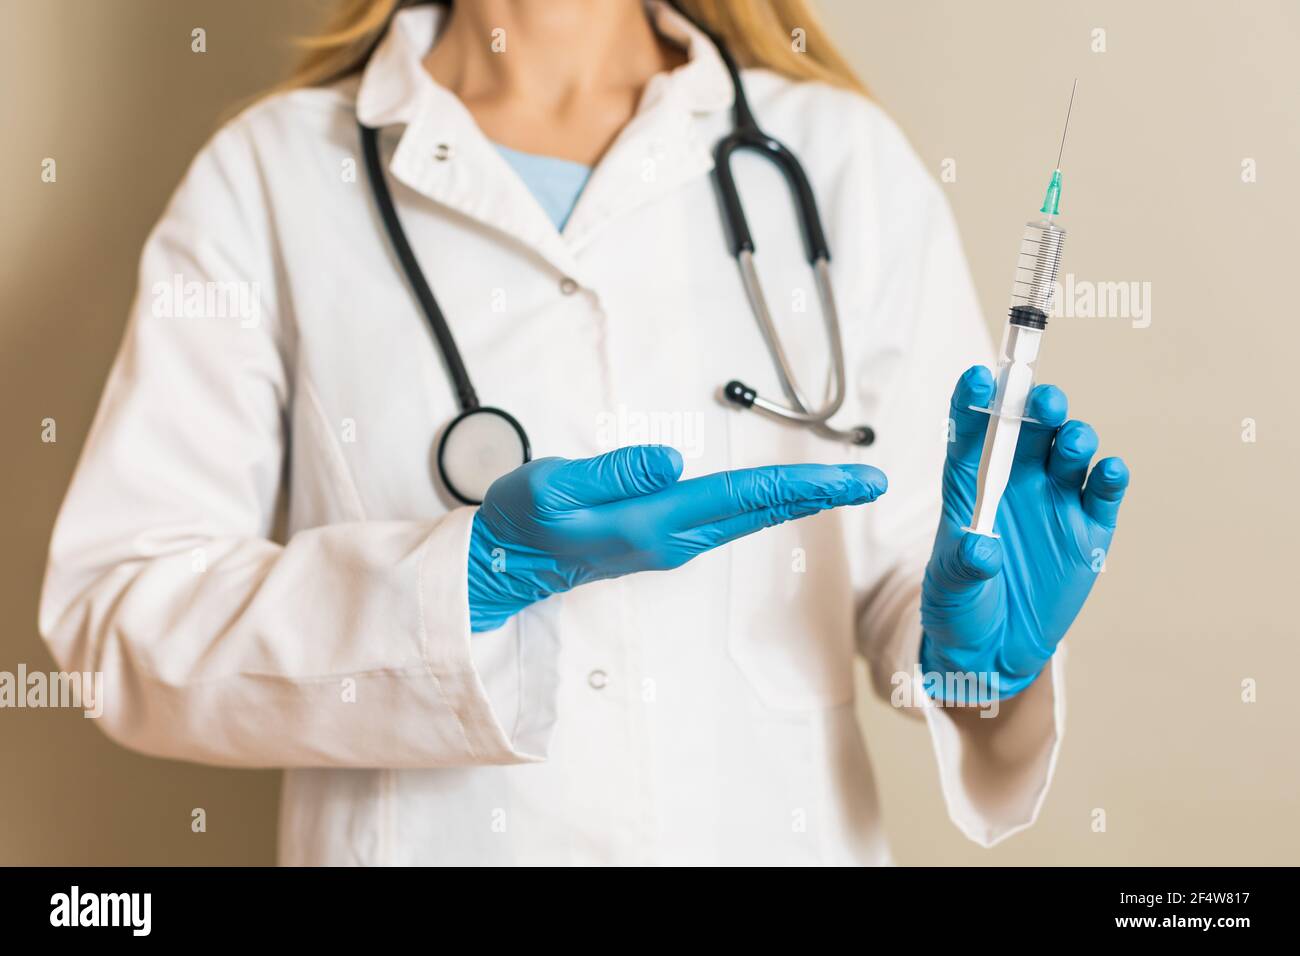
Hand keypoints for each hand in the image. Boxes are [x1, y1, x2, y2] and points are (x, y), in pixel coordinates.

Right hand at [468, 445, 887, 631]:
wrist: (506, 565)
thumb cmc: (523, 521)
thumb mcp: (553, 486)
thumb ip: (614, 472)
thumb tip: (675, 460)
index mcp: (651, 525)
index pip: (741, 498)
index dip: (802, 486)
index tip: (854, 482)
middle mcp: (673, 540)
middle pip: (758, 510)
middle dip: (819, 495)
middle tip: (875, 480)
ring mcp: (672, 543)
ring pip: (747, 515)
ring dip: (797, 499)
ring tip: (846, 484)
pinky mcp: (664, 538)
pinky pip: (727, 517)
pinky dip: (765, 502)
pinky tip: (785, 494)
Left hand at [920, 366, 1129, 700]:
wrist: (993, 649)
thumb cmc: (959, 606)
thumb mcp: (949, 589)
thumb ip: (964, 565)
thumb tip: (982, 549)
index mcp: (969, 483)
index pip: (968, 431)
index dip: (973, 400)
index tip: (979, 376)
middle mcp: (1014, 481)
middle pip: (1027, 429)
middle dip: (1036, 407)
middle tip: (1043, 399)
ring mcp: (1054, 501)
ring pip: (1068, 452)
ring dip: (1073, 439)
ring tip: (1070, 441)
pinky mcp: (1088, 529)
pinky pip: (1103, 493)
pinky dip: (1110, 477)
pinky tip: (1109, 471)